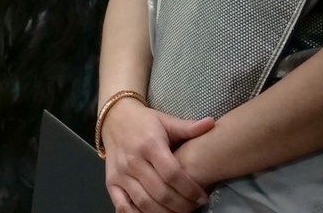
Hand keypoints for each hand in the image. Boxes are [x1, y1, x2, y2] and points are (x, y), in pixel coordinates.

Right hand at [101, 97, 214, 212]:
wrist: (115, 119)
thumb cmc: (145, 122)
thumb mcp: (166, 120)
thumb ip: (188, 127)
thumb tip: (212, 123)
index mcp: (150, 145)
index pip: (172, 173)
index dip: (189, 189)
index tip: (202, 197)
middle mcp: (134, 162)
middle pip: (159, 191)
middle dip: (180, 204)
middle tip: (193, 208)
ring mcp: (121, 175)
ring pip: (143, 202)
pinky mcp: (111, 183)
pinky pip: (122, 207)